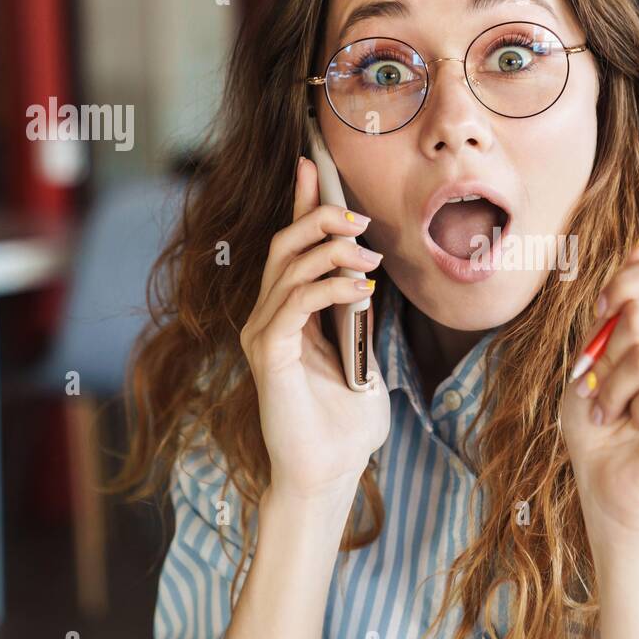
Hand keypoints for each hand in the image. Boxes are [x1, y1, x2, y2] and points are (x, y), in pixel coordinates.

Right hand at [239, 156, 390, 500]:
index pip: (290, 246)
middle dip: (320, 217)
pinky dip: (330, 288)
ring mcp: (264, 335)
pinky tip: (360, 290)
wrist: (328, 473)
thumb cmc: (345, 425)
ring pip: (289, 267)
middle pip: (285, 244)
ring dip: (333, 252)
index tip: (313, 164)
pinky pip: (296, 305)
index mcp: (290, 313)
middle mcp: (269, 317)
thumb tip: (375, 281)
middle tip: (360, 218)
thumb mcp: (362, 359)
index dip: (300, 202)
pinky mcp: (269, 356)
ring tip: (370, 258)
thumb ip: (361, 320)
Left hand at [560, 235, 638, 543]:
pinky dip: (638, 409)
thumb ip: (620, 302)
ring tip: (618, 412)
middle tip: (603, 390)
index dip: (623, 285)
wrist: (606, 483)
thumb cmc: (600, 422)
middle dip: (605, 356)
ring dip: (615, 388)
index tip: (598, 316)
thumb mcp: (595, 352)